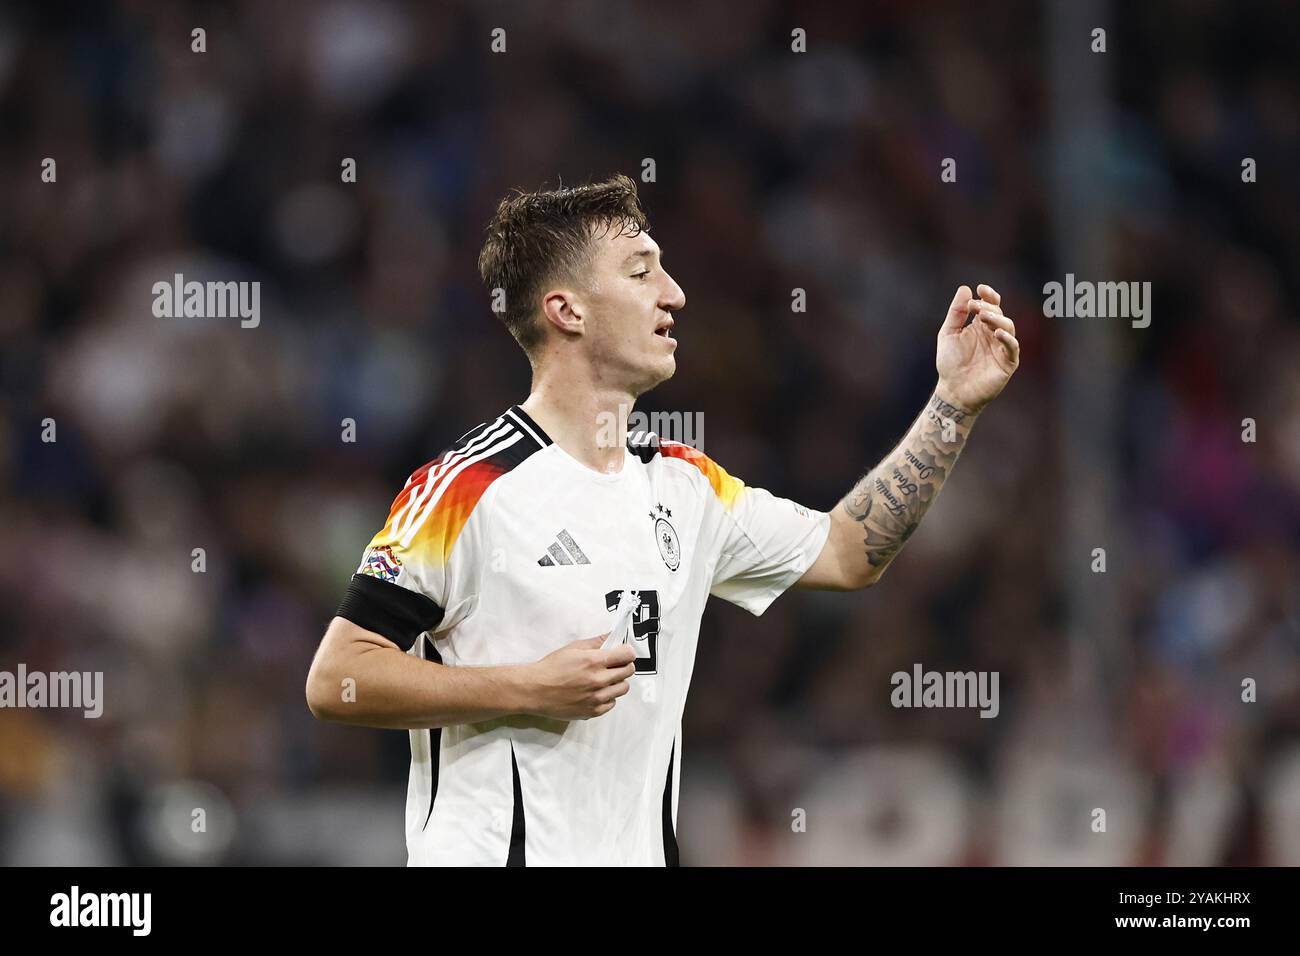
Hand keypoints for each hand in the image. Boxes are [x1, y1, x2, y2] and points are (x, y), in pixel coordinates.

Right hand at [522, 636, 635, 719]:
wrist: (535, 690)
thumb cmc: (551, 668)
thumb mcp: (573, 648)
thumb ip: (596, 642)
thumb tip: (612, 636)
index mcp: (594, 661)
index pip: (627, 655)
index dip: (626, 652)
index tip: (622, 652)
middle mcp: (598, 680)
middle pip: (628, 671)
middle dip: (624, 665)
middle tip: (613, 664)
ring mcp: (597, 698)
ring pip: (623, 688)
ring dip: (617, 682)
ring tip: (604, 679)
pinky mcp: (593, 711)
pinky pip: (612, 703)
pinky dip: (608, 697)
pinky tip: (596, 691)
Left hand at [935, 284, 1019, 413]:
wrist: (953, 390)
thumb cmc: (950, 363)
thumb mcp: (948, 334)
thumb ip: (956, 313)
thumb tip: (965, 288)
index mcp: (980, 326)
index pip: (991, 306)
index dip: (989, 296)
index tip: (980, 288)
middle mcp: (993, 334)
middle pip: (999, 314)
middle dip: (988, 307)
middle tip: (975, 306)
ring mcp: (1001, 348)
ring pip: (1008, 327)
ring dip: (996, 319)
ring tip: (982, 316)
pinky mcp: (1008, 363)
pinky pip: (1013, 347)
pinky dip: (1007, 339)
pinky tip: (996, 333)